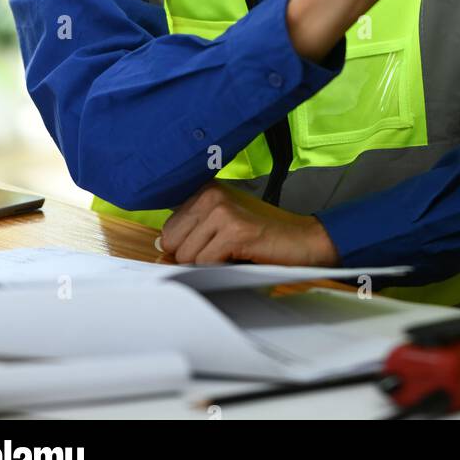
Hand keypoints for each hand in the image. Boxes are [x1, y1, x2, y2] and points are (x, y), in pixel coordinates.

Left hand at [157, 180, 339, 265]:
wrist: (300, 241)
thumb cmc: (258, 238)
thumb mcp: (219, 229)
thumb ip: (189, 234)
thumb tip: (160, 248)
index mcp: (204, 191)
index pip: (167, 230)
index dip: (184, 247)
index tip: (208, 246)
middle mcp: (210, 195)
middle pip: (173, 244)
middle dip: (194, 258)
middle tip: (222, 251)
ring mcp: (222, 211)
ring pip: (187, 256)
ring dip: (209, 265)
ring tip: (232, 253)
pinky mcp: (234, 230)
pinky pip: (205, 263)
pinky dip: (220, 269)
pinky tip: (240, 256)